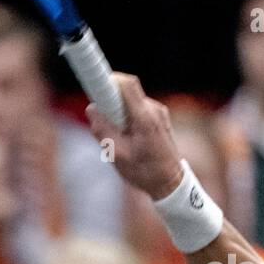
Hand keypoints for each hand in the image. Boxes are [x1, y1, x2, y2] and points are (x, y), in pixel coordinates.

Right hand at [86, 73, 182, 200]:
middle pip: (127, 92)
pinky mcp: (159, 117)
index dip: (109, 80)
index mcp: (145, 118)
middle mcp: (154, 110)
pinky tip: (128, 138)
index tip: (96, 86)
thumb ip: (102, 130)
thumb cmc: (145, 172)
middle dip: (111, 102)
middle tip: (104, 121)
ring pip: (131, 101)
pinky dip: (128, 117)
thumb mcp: (117, 155)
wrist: (171, 183)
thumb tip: (92, 109)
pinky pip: (137, 109)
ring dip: (119, 112)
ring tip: (119, 135)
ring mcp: (159, 112)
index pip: (127, 84)